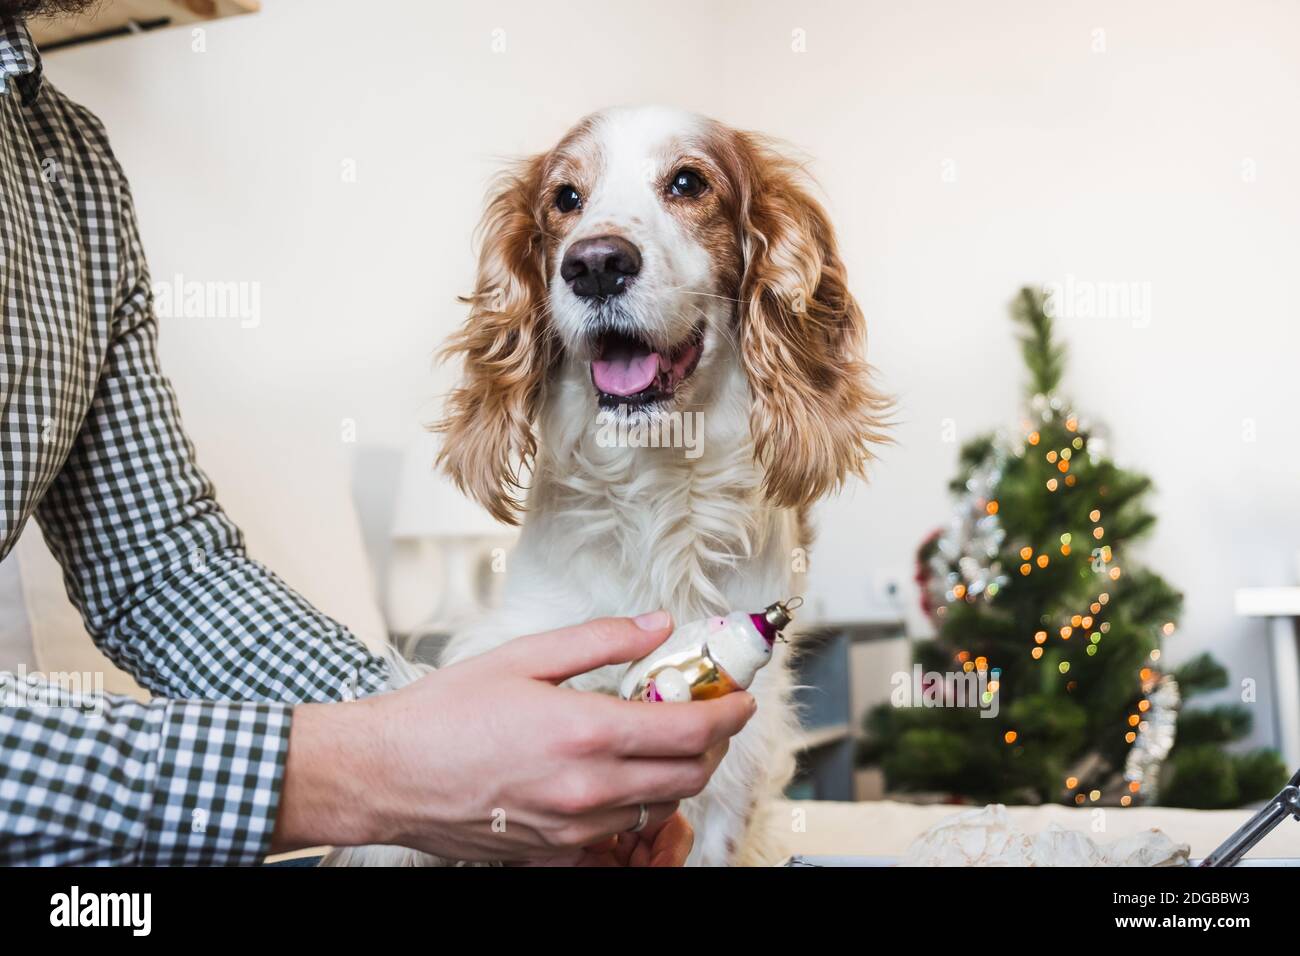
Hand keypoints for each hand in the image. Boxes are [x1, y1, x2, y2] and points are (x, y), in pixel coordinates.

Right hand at [272, 613, 754, 861]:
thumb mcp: (523, 657)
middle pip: (690, 775)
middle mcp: (589, 788)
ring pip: (659, 806)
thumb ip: (599, 640)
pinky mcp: (556, 852)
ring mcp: (574, 827)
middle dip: (713, 744)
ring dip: (675, 773)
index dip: (729, 713)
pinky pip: (619, 833)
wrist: (388, 775)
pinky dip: (634, 804)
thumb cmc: (445, 715)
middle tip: (707, 715)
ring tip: (655, 738)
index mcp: (585, 731)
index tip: (740, 699)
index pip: (690, 731)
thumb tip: (655, 626)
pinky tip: (613, 774)